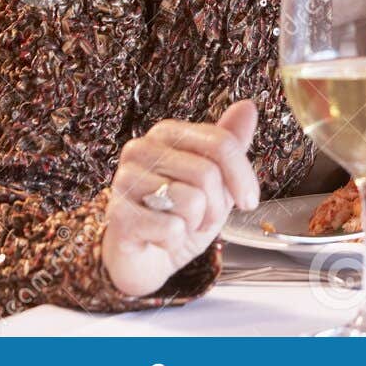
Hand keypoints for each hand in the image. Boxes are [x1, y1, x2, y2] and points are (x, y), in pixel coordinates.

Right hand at [103, 100, 259, 297]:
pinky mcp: (117, 214)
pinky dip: (175, 241)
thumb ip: (230, 145)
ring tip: (180, 227)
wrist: (144, 259)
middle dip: (217, 207)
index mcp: (167, 133)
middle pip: (208, 173)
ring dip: (195, 224)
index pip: (221, 143)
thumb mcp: (216, 181)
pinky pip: (172, 227)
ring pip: (192, 200)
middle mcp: (141, 149)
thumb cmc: (180, 216)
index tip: (249, 201)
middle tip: (202, 219)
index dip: (242, 176)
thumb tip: (247, 107)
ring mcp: (124, 180)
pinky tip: (160, 240)